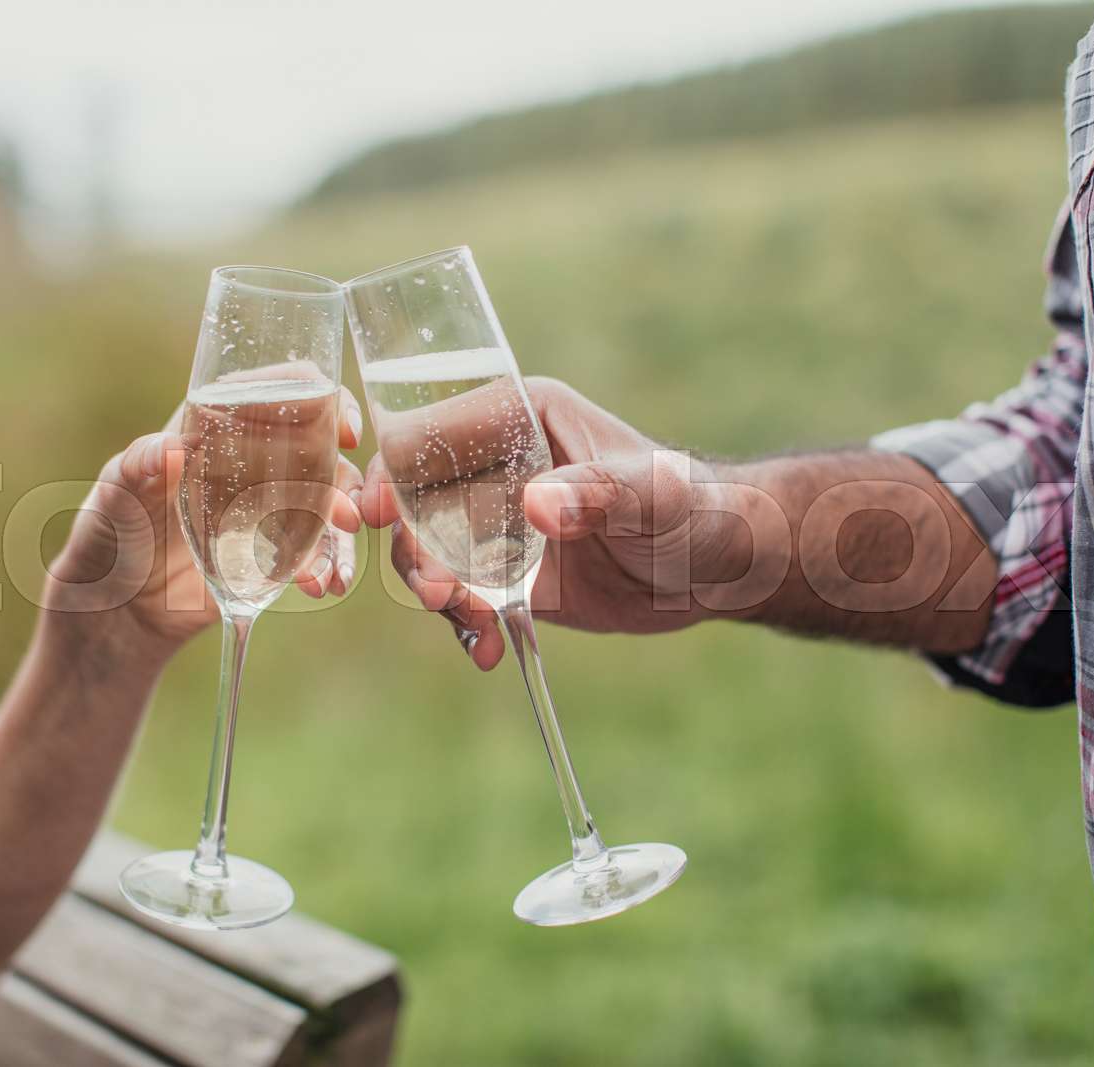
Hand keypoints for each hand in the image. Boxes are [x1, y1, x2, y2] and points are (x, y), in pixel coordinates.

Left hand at [48, 385, 365, 661]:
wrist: (115, 608)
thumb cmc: (108, 534)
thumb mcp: (115, 494)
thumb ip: (137, 466)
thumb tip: (171, 447)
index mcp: (217, 426)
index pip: (280, 390)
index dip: (321, 397)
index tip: (341, 428)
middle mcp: (252, 459)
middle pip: (320, 449)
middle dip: (347, 480)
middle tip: (348, 515)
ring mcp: (268, 506)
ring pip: (328, 503)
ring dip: (342, 533)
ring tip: (334, 571)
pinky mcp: (273, 552)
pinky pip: (316, 551)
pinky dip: (329, 566)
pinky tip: (323, 585)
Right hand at [360, 377, 751, 668]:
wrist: (722, 570)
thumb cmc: (697, 507)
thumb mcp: (652, 496)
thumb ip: (598, 493)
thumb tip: (536, 506)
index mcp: (519, 417)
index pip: (431, 432)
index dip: (391, 467)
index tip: (372, 511)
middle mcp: (497, 464)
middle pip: (413, 498)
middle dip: (414, 547)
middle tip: (443, 593)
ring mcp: (496, 521)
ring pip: (427, 552)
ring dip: (436, 591)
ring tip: (477, 625)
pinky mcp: (506, 573)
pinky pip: (460, 596)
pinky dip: (464, 625)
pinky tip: (491, 652)